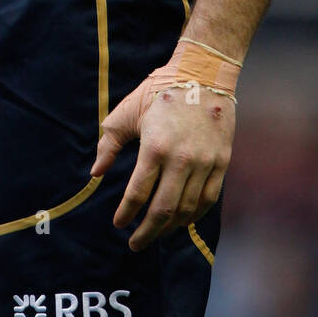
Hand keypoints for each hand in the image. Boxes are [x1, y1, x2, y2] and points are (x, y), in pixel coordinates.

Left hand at [90, 78, 233, 250]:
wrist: (203, 73)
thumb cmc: (159, 90)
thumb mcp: (128, 111)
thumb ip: (109, 143)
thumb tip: (95, 173)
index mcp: (155, 147)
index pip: (138, 193)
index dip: (126, 214)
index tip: (119, 224)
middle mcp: (182, 159)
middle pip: (163, 210)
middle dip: (146, 232)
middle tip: (135, 243)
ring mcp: (205, 162)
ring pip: (187, 209)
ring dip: (169, 228)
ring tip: (156, 234)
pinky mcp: (222, 162)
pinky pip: (208, 200)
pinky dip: (194, 215)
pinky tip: (182, 221)